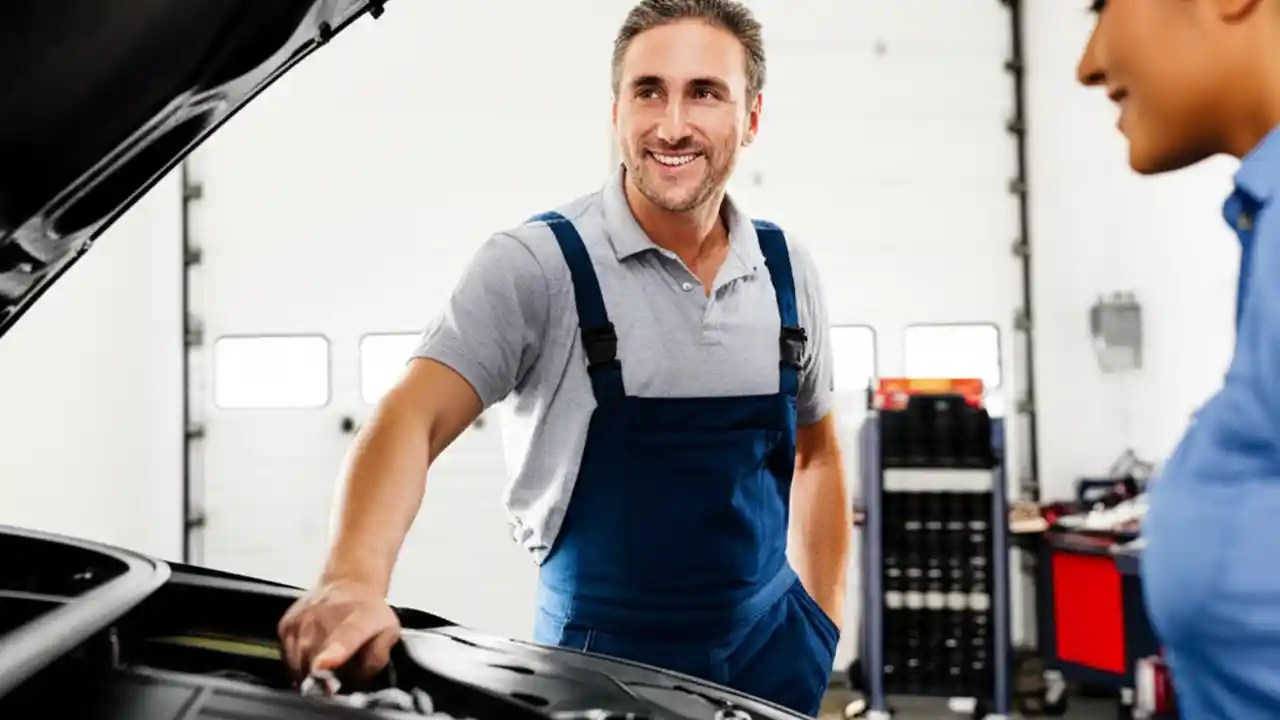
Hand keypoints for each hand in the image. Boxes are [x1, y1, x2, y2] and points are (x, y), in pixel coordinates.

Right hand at [277, 577, 401, 684]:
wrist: (350, 585)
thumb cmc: (369, 614)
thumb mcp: (388, 634)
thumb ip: (377, 658)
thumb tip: (357, 674)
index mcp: (359, 620)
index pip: (345, 636)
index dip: (333, 653)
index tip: (323, 665)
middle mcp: (326, 614)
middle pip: (314, 660)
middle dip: (322, 678)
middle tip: (334, 678)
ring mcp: (303, 618)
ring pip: (298, 662)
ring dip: (309, 671)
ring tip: (325, 657)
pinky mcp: (286, 623)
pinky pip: (287, 656)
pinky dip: (298, 661)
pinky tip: (313, 649)